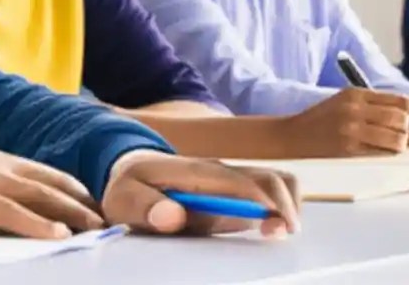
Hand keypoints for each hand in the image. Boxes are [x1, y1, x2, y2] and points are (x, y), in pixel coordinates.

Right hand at [0, 132, 105, 238]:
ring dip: (72, 212)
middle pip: (46, 182)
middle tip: (109, 217)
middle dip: (80, 200)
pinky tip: (59, 235)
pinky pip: (10, 213)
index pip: (37, 170)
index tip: (91, 200)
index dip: (67, 185)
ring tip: (98, 228)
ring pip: (38, 196)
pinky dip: (38, 225)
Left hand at [102, 150, 299, 237]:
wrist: (129, 172)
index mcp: (197, 172)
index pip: (245, 182)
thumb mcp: (123, 199)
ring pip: (275, 185)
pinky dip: (277, 212)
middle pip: (272, 180)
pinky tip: (267, 230)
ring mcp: (230, 181)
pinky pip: (267, 196)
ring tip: (275, 234)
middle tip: (278, 236)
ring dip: (286, 209)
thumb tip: (174, 216)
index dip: (268, 204)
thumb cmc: (128, 187)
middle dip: (286, 208)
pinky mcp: (234, 193)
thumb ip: (144, 207)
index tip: (274, 229)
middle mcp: (220, 173)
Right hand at [283, 88, 408, 156]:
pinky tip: (384, 153)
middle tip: (406, 139)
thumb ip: (371, 106)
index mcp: (355, 94)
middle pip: (402, 118)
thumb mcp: (343, 103)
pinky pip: (384, 152)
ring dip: (402, 145)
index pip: (400, 100)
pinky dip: (390, 154)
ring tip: (395, 148)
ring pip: (397, 137)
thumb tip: (408, 118)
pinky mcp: (349, 147)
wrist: (291, 136)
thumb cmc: (319, 121)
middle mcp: (355, 108)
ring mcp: (352, 128)